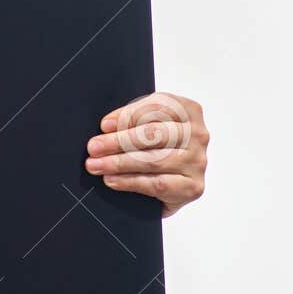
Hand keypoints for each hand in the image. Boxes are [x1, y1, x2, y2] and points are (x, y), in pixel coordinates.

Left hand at [83, 91, 207, 217]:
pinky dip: (130, 181)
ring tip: (96, 165)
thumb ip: (132, 120)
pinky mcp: (193, 187)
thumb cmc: (157, 147)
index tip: (105, 125)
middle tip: (94, 147)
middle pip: (154, 134)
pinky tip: (112, 180)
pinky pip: (157, 183)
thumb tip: (107, 127)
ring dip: (119, 163)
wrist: (172, 183)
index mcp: (189, 110)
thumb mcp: (147, 125)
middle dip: (118, 141)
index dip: (129, 115)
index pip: (159, 106)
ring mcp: (198, 161)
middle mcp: (198, 134)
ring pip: (153, 160)